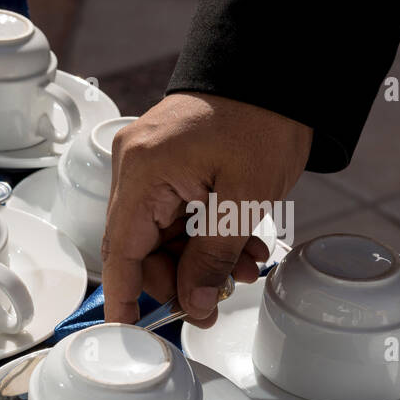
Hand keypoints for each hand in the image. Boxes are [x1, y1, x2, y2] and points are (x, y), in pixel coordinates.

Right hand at [100, 92, 312, 326]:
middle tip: (214, 300)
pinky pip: (173, 212)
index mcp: (144, 172)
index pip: (121, 252)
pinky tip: (238, 244)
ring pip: (160, 233)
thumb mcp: (245, 198)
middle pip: (139, 247)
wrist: (278, 67)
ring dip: (197, 257)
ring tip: (244, 268)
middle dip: (178, 277)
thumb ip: (213, 256)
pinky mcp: (164, 161)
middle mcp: (134, 167)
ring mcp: (147, 162)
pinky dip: (202, 233)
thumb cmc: (263, 117)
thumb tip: (195, 302)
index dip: (123, 298)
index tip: (126, 333)